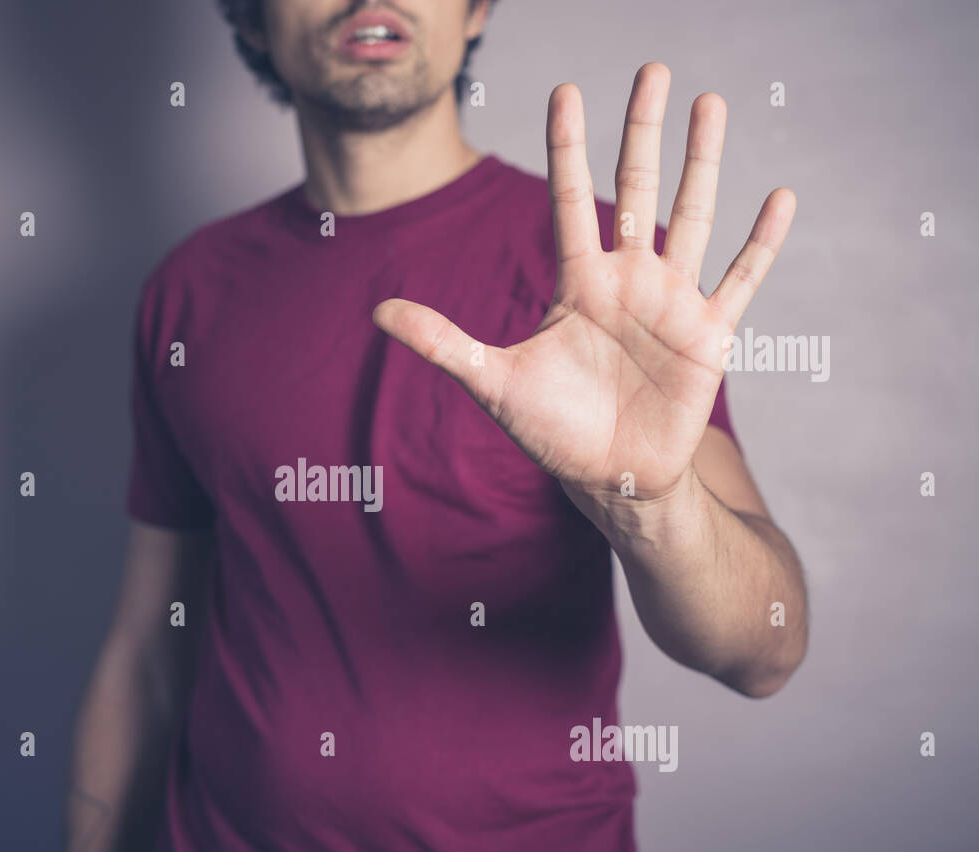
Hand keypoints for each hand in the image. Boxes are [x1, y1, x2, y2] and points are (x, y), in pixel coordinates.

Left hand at [373, 63, 794, 503]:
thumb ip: (443, 343)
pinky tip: (779, 196)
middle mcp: (626, 280)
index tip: (565, 89)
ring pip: (691, 217)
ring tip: (710, 105)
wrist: (608, 477)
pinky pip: (740, 279)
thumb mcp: (493, 382)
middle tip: (653, 68)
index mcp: (577, 283)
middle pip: (635, 189)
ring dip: (702, 162)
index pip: (569, 200)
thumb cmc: (551, 430)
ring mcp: (670, 302)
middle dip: (642, 130)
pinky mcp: (708, 335)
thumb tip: (376, 312)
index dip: (567, 147)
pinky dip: (761, 243)